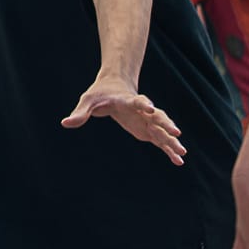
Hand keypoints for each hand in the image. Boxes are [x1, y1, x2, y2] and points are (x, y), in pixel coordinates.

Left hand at [60, 74, 185, 164]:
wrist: (115, 87)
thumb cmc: (100, 93)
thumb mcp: (88, 100)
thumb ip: (80, 112)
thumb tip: (65, 123)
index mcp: (129, 100)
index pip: (139, 101)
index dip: (144, 103)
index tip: (151, 108)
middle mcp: (143, 110)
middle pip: (157, 116)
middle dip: (166, 124)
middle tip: (177, 133)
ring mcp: (147, 120)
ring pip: (162, 131)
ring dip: (172, 142)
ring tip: (183, 154)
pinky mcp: (148, 130)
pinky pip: (161, 141)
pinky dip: (169, 150)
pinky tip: (179, 161)